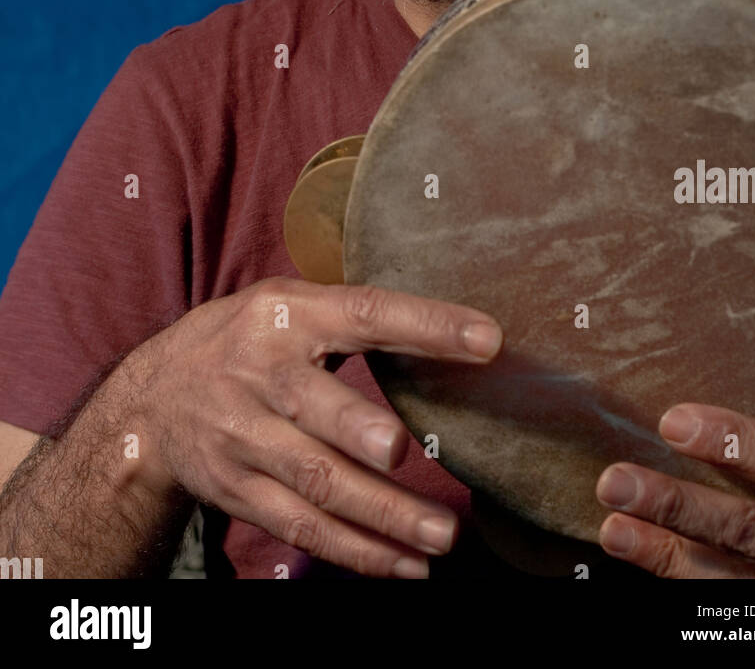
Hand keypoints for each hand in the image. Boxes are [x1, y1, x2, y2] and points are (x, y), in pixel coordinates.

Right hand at [125, 277, 502, 578]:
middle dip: (357, 430)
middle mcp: (261, 375)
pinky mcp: (239, 492)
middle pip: (312, 407)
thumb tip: (459, 333)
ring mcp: (245, 438)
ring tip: (443, 537)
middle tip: (404, 452)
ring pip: (315, 482)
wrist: (152, 400)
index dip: (423, 324)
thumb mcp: (291, 305)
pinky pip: (303, 527)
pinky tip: (405, 566)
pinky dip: (357, 551)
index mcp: (288, 315)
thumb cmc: (248, 341)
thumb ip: (357, 317)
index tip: (486, 340)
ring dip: (381, 514)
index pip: (362, 313)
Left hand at [595, 403, 754, 578]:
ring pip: (743, 583)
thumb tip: (715, 426)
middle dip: (679, 508)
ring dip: (670, 557)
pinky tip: (653, 563)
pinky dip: (693, 588)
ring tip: (615, 531)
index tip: (672, 422)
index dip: (737, 444)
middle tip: (615, 482)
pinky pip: (745, 613)